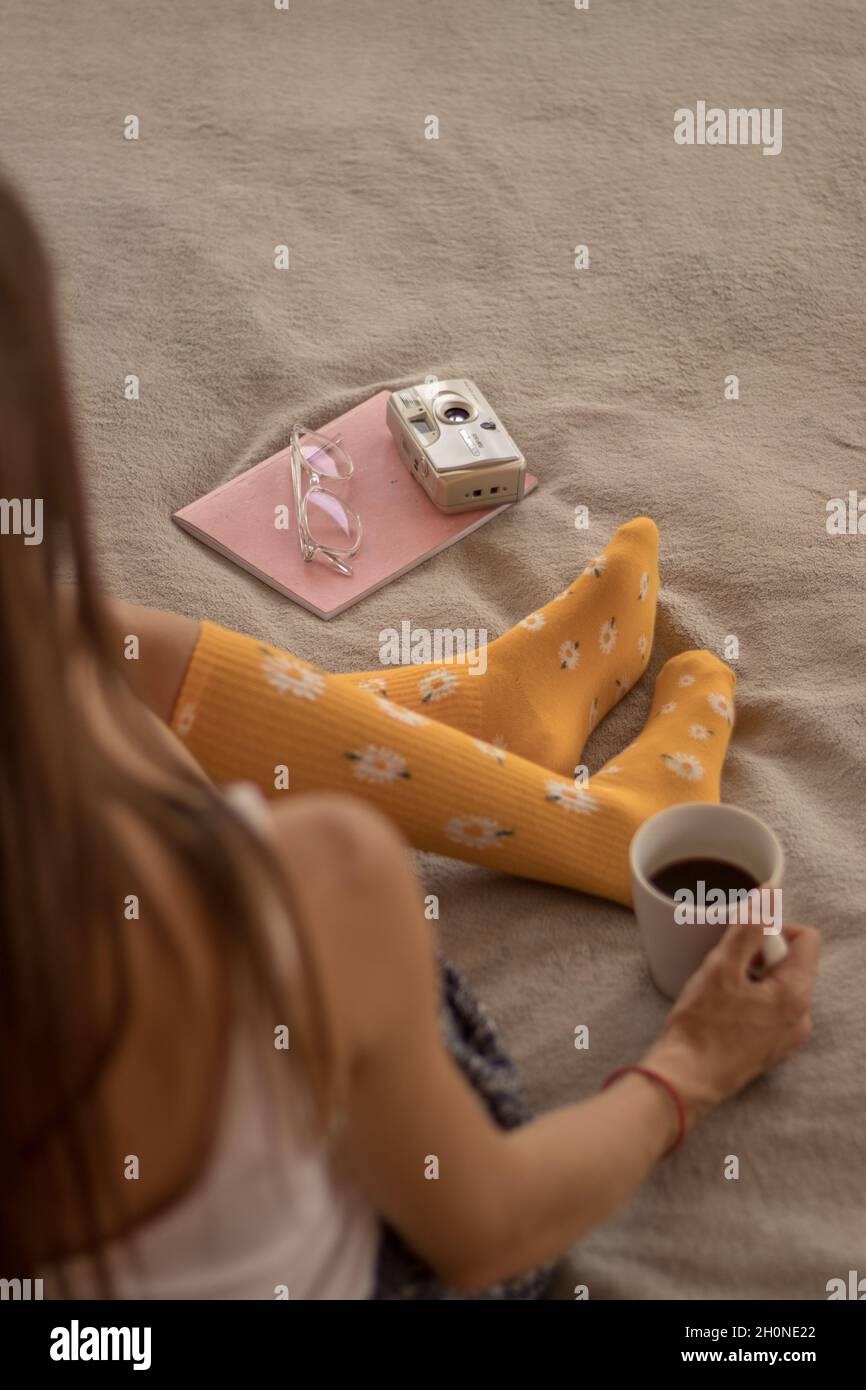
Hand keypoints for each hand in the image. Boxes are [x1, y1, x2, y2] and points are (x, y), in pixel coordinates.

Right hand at [641, 921, 819, 1130]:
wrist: (684, 1080)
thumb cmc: (701, 1027)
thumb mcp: (721, 967)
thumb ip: (749, 927)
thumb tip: (771, 893)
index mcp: (795, 995)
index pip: (807, 939)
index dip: (774, 928)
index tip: (743, 940)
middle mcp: (800, 1018)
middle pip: (792, 962)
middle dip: (758, 955)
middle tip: (724, 967)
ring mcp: (787, 1037)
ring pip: (778, 986)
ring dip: (751, 977)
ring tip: (719, 990)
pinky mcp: (770, 1048)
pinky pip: (769, 1009)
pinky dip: (749, 999)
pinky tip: (721, 1009)